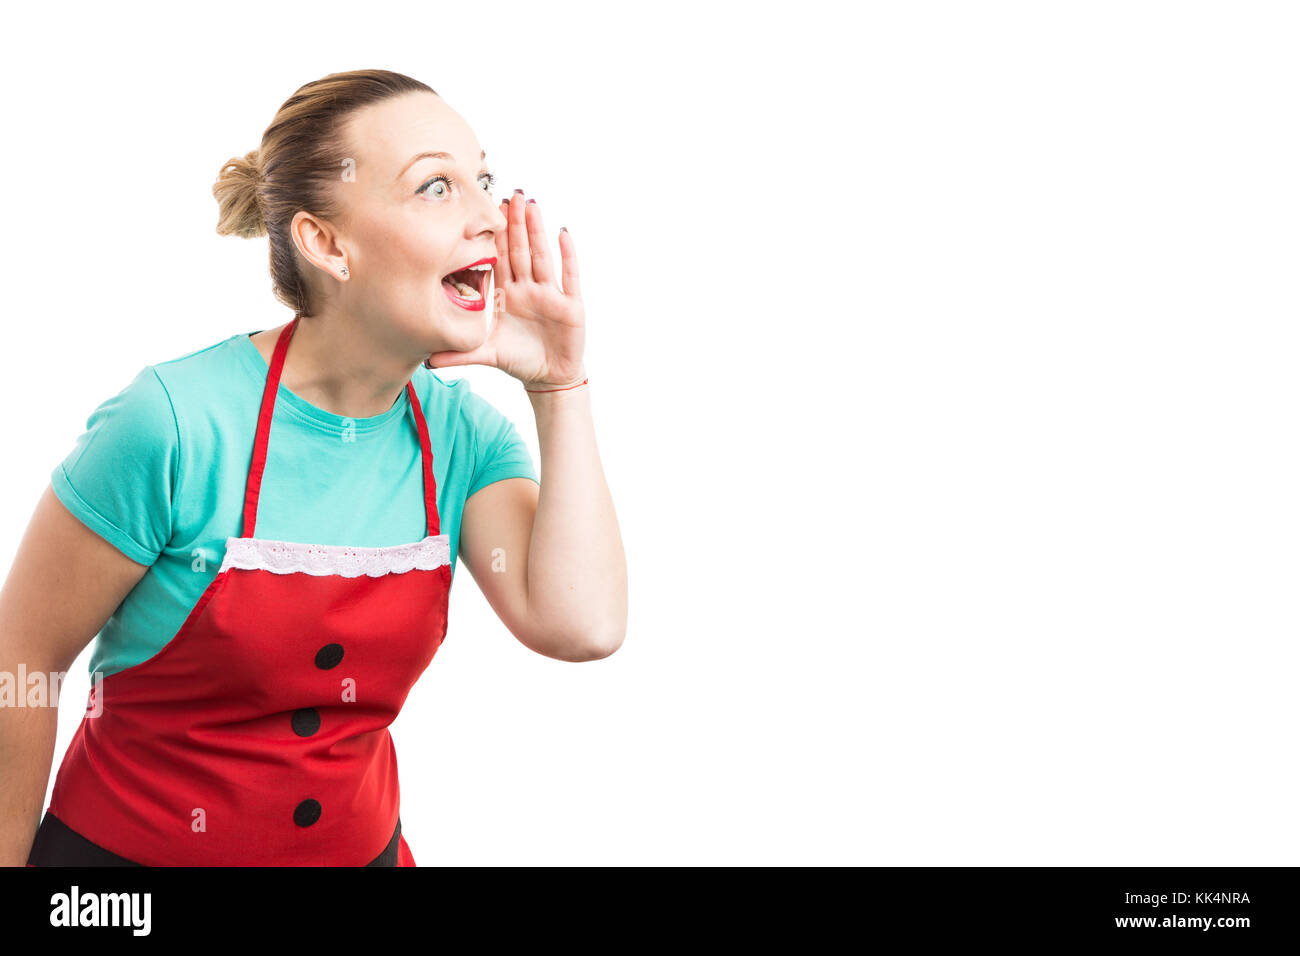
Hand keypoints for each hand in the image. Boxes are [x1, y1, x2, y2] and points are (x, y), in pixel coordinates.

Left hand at [425, 190, 586, 389]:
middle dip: (515, 223)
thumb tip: (425, 361)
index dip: (494, 237)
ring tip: (531, 204)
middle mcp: (527, 289)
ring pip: (541, 256)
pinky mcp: (570, 305)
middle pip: (520, 250)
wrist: (548, 378)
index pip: (499, 260)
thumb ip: (458, 354)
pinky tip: (562, 232)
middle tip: (509, 194)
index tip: (486, 212)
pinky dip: (567, 254)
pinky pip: (568, 276)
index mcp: (507, 294)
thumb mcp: (486, 354)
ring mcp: (549, 294)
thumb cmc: (518, 360)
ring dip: (537, 230)